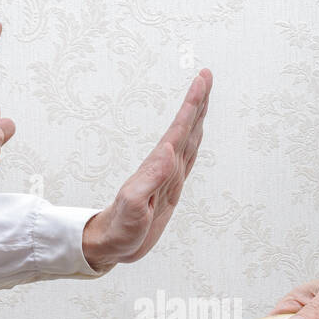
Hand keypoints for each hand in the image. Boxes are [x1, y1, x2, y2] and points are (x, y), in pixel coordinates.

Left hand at [81, 70, 211, 267]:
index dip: (192, 105)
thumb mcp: (134, 207)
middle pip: (185, 128)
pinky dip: (194, 142)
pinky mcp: (169, 188)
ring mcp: (167, 176)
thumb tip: (167, 151)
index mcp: (158, 168)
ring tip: (205, 96)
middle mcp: (164, 167)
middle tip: (206, 76)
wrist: (112, 243)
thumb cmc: (120, 228)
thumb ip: (149, 179)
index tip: (201, 80)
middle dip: (198, 102)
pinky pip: (187, 158)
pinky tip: (196, 134)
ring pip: (187, 140)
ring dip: (197, 118)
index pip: (178, 130)